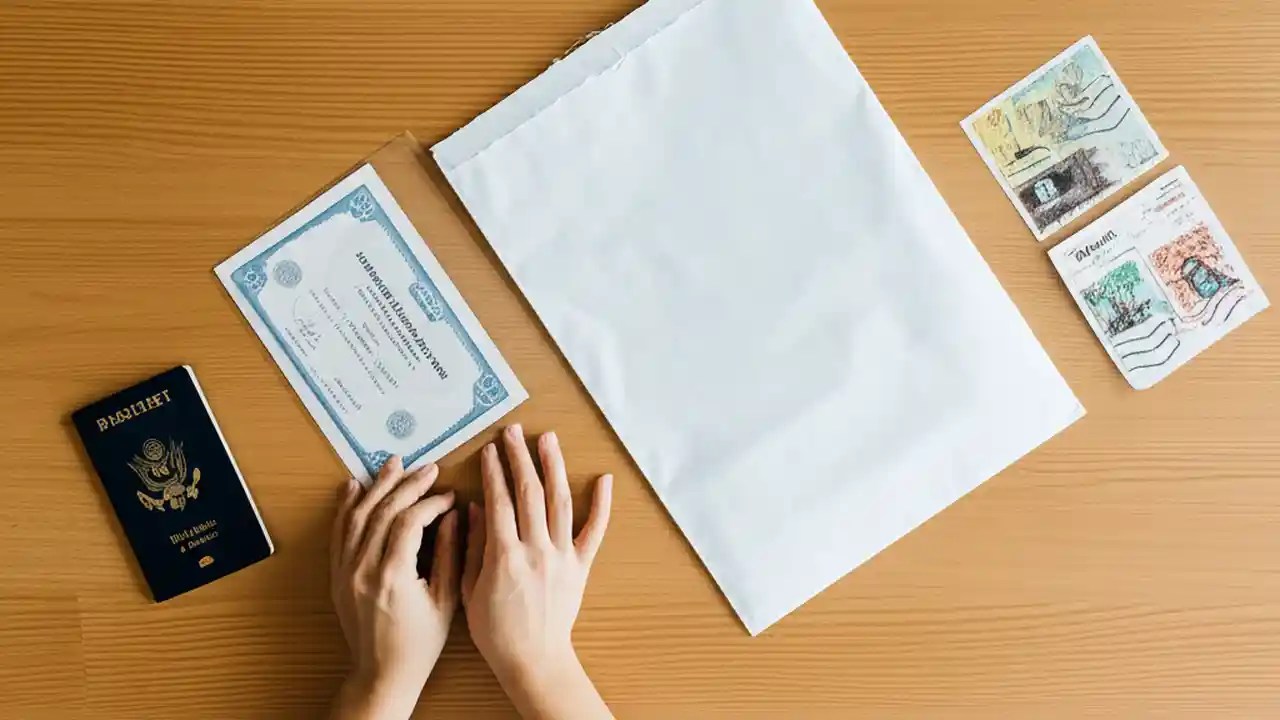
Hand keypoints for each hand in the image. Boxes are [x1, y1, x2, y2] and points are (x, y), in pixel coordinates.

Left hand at [329, 457, 460, 719]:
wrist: (382, 673)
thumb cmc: (419, 644)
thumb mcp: (446, 600)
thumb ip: (450, 554)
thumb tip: (453, 516)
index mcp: (393, 577)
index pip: (410, 521)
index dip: (431, 502)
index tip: (448, 495)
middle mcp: (363, 569)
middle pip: (383, 511)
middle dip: (407, 485)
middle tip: (427, 468)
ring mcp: (345, 571)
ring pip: (358, 516)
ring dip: (376, 486)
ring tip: (393, 464)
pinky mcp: (337, 575)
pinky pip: (339, 532)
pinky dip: (346, 506)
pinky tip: (354, 487)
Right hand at [463, 425, 613, 719]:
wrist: (533, 659)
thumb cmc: (496, 631)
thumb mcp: (470, 590)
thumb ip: (474, 546)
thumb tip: (476, 507)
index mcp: (504, 557)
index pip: (499, 502)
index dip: (493, 472)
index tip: (488, 449)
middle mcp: (536, 550)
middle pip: (529, 493)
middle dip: (518, 458)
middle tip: (511, 432)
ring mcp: (562, 556)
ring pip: (559, 503)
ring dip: (553, 467)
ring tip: (547, 439)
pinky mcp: (581, 566)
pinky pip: (594, 531)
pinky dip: (601, 505)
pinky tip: (603, 479)